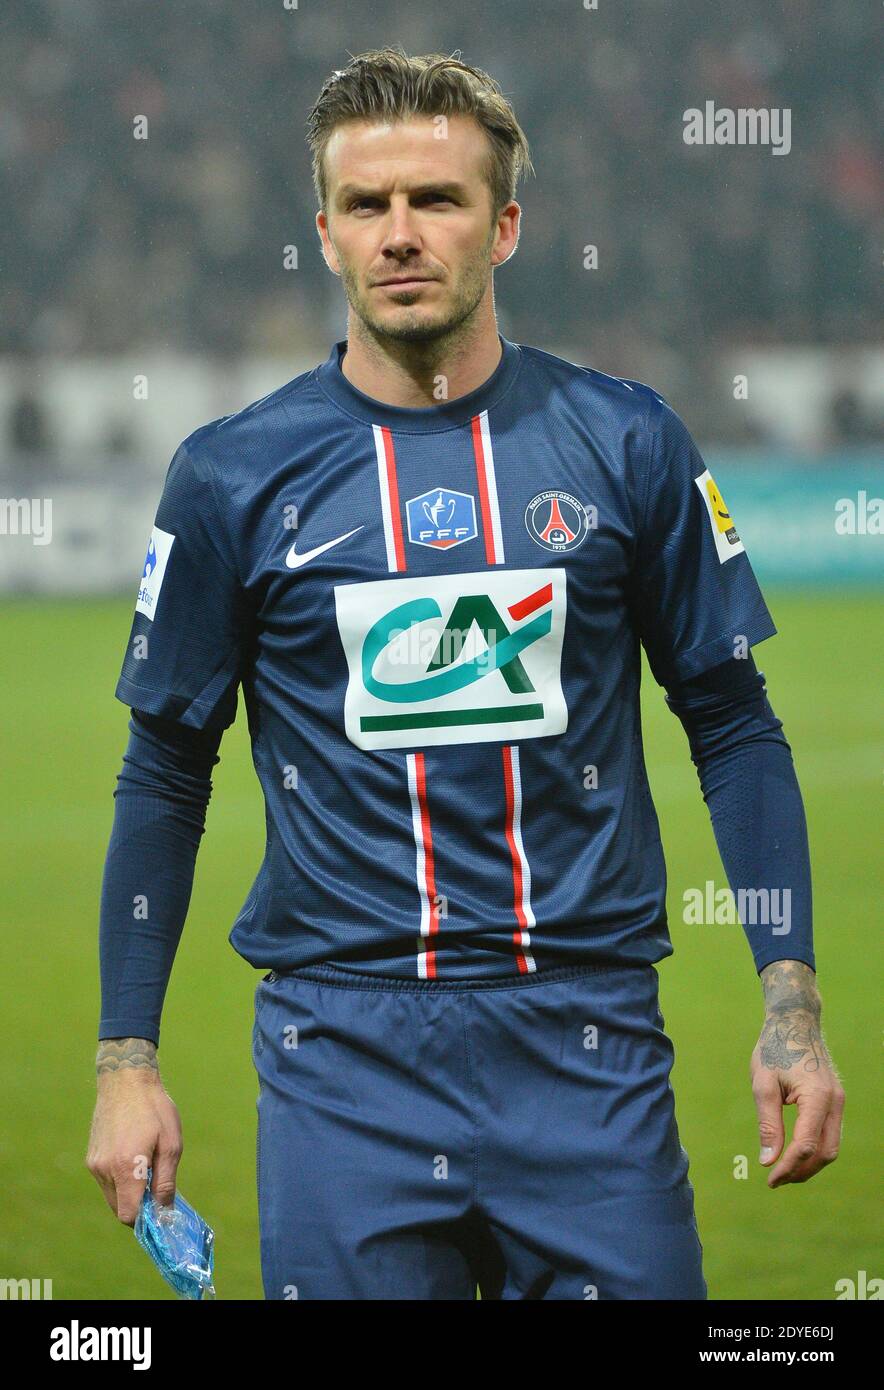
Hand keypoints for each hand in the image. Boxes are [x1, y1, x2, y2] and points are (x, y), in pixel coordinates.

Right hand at [86, 1038, 182, 1224]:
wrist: (125, 1079)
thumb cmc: (154, 1109)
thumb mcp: (171, 1144)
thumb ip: (165, 1181)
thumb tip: (164, 1211)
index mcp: (126, 1167)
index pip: (128, 1215)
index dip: (146, 1218)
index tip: (160, 1207)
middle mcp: (104, 1170)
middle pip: (119, 1209)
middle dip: (139, 1206)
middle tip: (157, 1185)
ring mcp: (94, 1164)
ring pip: (113, 1196)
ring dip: (130, 1192)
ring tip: (146, 1164)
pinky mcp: (91, 1157)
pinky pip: (107, 1182)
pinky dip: (121, 1180)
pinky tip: (134, 1157)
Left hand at [751, 961, 843, 1187]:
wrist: (794, 1022)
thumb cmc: (774, 1049)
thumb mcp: (763, 1084)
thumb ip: (768, 1124)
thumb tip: (768, 1161)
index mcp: (817, 1097)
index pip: (806, 1145)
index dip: (788, 1167)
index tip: (769, 1179)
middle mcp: (835, 1102)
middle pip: (825, 1153)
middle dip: (801, 1171)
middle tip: (775, 1180)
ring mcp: (838, 1102)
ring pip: (831, 1147)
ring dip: (809, 1164)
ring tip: (783, 1172)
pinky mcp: (835, 1101)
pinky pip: (829, 1134)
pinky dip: (814, 1150)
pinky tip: (794, 1154)